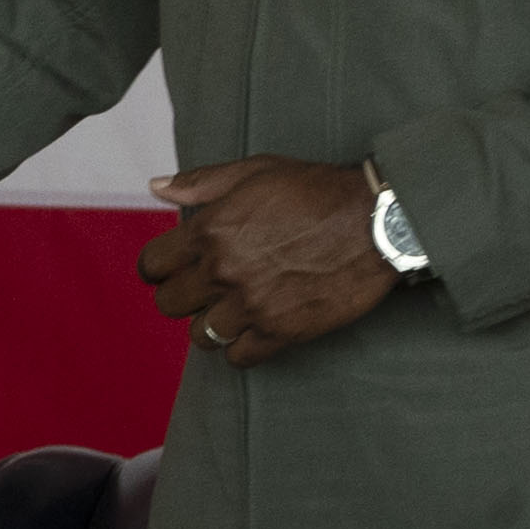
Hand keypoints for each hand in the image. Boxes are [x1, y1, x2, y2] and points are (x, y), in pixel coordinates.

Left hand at [138, 156, 394, 365]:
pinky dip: (241, 347)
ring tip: (231, 308)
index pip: (152, 266)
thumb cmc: (318, 191)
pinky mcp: (281, 330)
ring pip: (200, 335)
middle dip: (183, 294)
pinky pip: (238, 356)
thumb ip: (201, 182)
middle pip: (169, 304)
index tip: (173, 268)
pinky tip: (254, 328)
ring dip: (211, 323)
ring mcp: (251, 304)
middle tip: (205, 287)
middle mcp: (224, 270)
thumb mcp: (256, 171)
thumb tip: (157, 187)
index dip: (159, 267)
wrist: (377, 221)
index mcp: (210, 230)